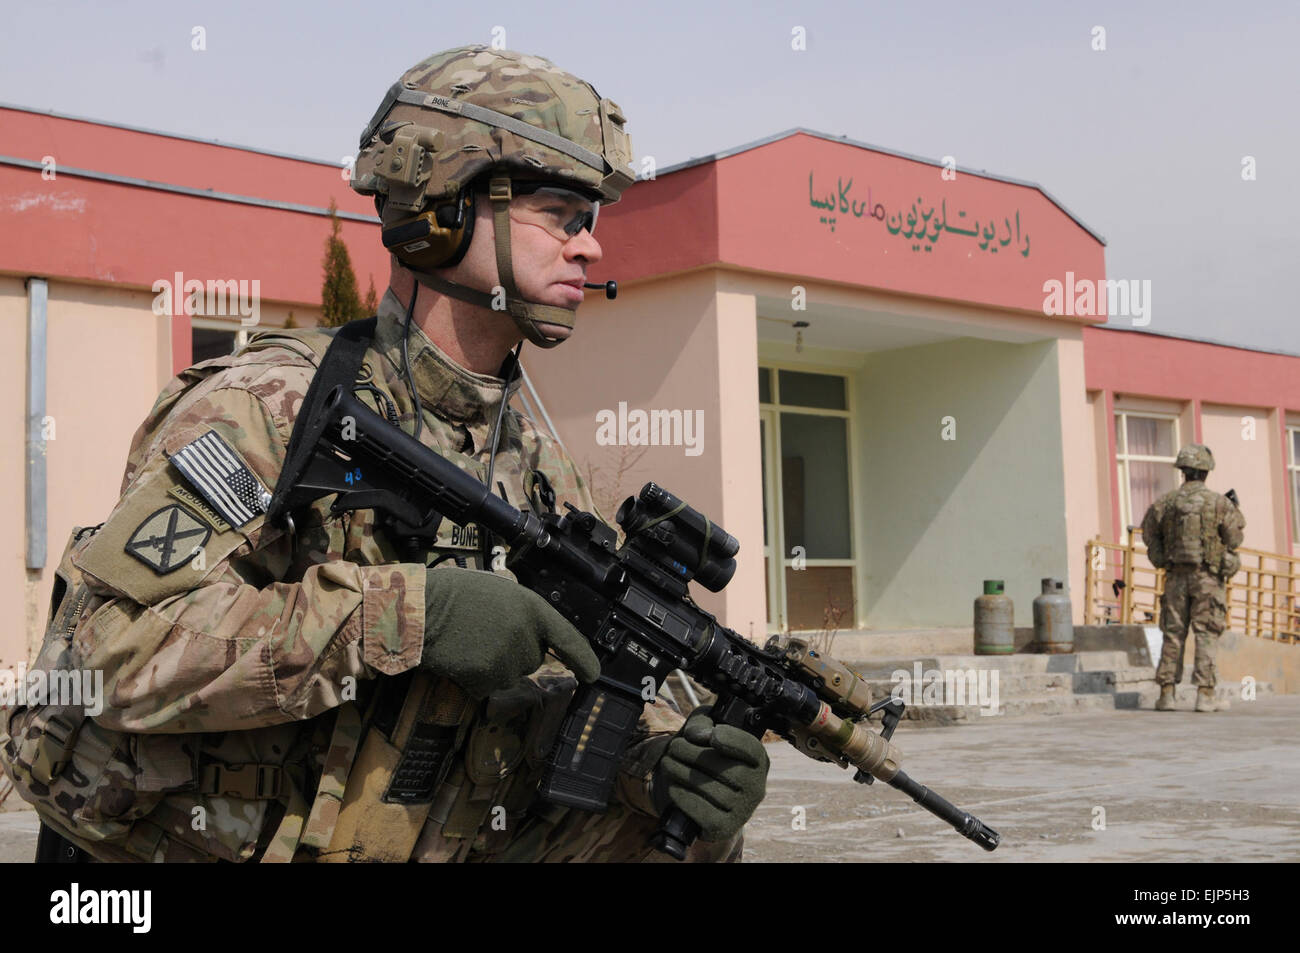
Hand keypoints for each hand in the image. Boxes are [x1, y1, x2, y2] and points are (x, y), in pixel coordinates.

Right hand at [420, 568, 598, 697]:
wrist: (420, 610)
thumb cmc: (455, 594)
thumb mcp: (500, 591)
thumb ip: (522, 613)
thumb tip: (534, 634)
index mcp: (532, 608)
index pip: (566, 637)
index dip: (582, 657)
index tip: (594, 674)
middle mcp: (526, 636)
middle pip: (533, 659)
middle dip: (515, 652)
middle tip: (485, 632)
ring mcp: (508, 660)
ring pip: (510, 675)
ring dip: (494, 666)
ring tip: (469, 642)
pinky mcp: (487, 679)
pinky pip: (487, 688)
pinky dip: (474, 679)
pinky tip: (461, 658)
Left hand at [655, 706, 768, 841]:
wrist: (703, 804)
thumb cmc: (706, 762)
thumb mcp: (705, 733)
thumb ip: (702, 723)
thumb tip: (698, 735)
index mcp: (757, 762)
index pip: (752, 749)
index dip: (733, 740)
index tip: (713, 736)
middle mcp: (756, 788)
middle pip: (725, 768)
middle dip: (693, 754)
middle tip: (674, 747)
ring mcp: (742, 811)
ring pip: (710, 789)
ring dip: (681, 772)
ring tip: (668, 763)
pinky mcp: (724, 828)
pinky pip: (701, 811)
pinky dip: (683, 796)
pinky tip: (674, 786)